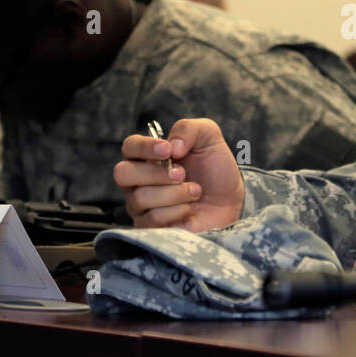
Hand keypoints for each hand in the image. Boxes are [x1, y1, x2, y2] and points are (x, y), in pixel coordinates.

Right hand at [114, 118, 244, 230]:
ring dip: (175, 193)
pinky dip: (177, 211)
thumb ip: (188, 129)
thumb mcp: (208, 137)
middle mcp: (138, 180)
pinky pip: (152, 219)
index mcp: (148, 156)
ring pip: (140, 198)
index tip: (168, 150)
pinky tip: (190, 209)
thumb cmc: (215, 169)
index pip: (129, 147)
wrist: (232, 201)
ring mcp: (141, 206)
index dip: (144, 147)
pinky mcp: (150, 228)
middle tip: (182, 174)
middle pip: (123, 174)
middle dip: (155, 174)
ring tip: (195, 191)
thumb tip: (172, 146)